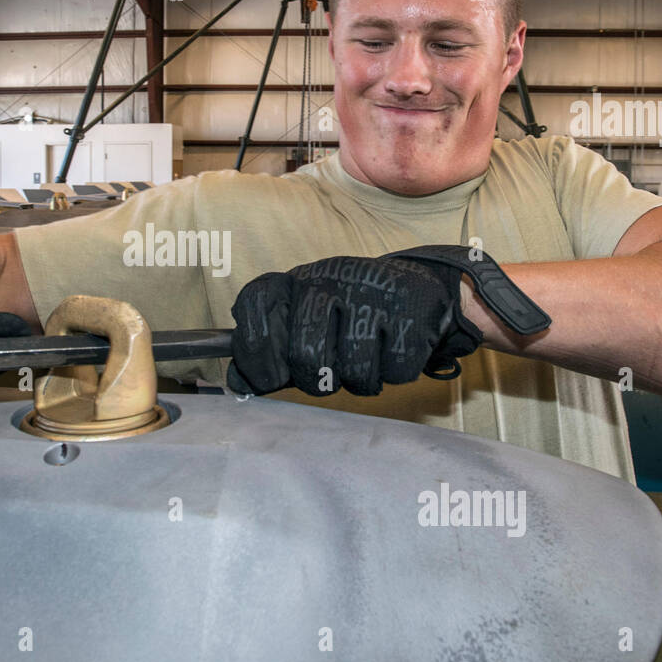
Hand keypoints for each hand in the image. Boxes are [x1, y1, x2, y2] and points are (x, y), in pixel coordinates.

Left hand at [227, 245, 548, 396]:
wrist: (425, 292)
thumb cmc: (355, 315)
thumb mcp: (308, 323)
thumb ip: (272, 352)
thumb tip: (236, 383)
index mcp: (300, 280)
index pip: (256, 305)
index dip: (254, 350)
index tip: (264, 378)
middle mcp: (331, 278)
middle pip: (306, 353)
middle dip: (314, 380)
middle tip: (326, 378)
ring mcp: (373, 293)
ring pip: (351, 367)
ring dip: (357, 380)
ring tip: (364, 363)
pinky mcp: (412, 312)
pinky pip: (392, 370)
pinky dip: (392, 375)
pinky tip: (393, 353)